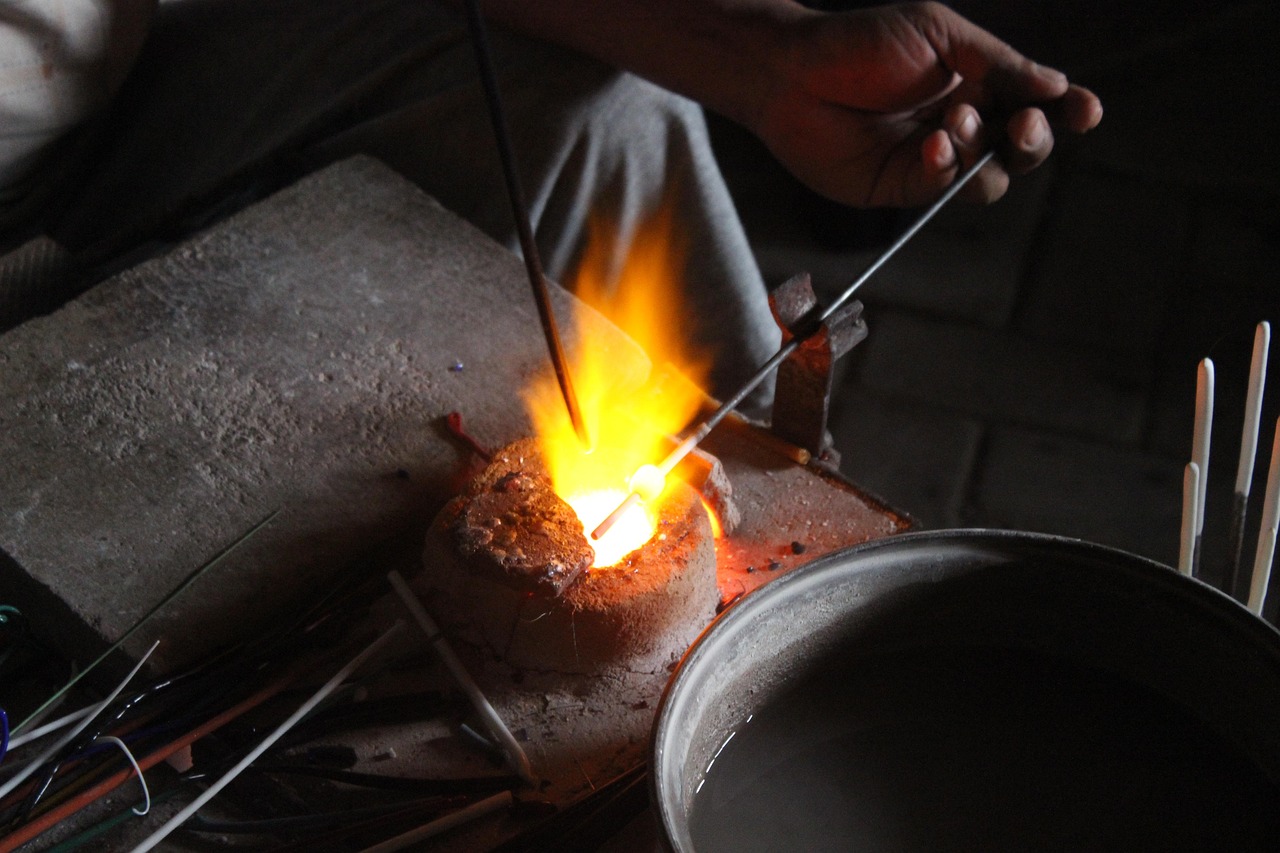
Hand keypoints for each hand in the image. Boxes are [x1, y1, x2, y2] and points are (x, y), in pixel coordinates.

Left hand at [751, 2, 1101, 206]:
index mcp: (978, 82)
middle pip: (1022, 148)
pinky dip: (946, 169)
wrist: (793, 72)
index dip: (1066, 110)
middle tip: (1024, 125)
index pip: (1034, 102)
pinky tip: (934, 144)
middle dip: (1033, 138)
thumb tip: (1055, 85)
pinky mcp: (899, 186)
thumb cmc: (861, 43)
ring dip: (984, 153)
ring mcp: (932, 159)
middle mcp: (962, 124)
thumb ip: (997, 62)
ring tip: (954, 123)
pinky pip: (941, 189)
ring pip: (988, 177)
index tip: (1086, 112)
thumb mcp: (939, 35)